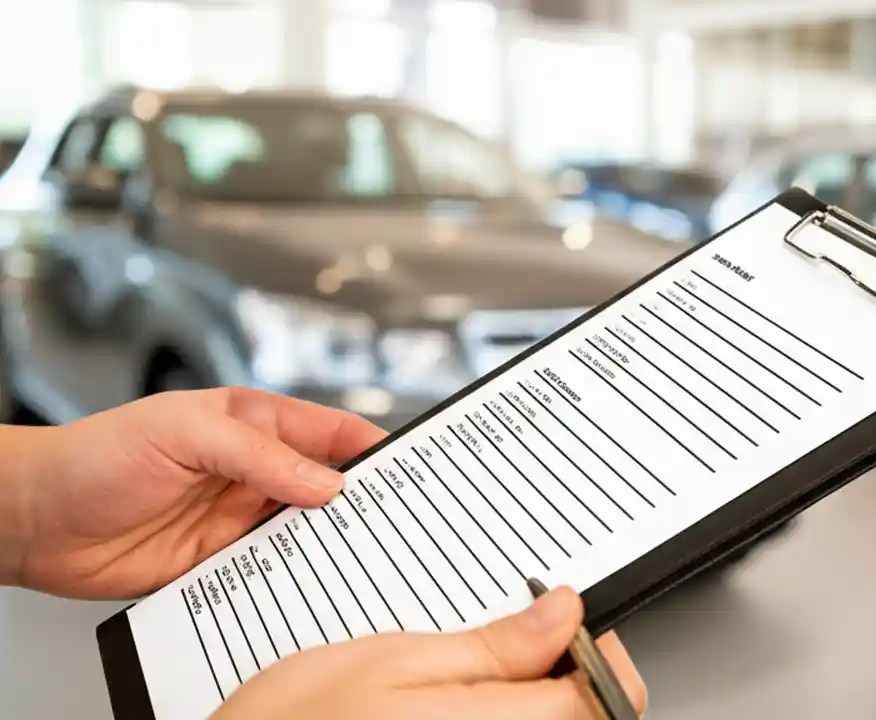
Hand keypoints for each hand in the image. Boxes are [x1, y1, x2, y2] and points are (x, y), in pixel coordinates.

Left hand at [2, 388, 385, 597]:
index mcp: (255, 423)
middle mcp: (254, 470)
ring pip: (307, 529)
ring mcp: (239, 516)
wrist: (34, 519)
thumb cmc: (96, 453)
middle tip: (392, 519)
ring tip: (359, 552)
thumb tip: (327, 482)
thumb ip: (261, 457)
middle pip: (329, 485)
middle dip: (362, 499)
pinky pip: (272, 568)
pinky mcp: (221, 560)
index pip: (331, 432)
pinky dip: (294, 574)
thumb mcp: (185, 432)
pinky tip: (309, 578)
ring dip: (329, 540)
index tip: (408, 468)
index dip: (373, 447)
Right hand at [214, 585, 646, 718]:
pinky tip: (464, 709)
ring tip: (484, 678)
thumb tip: (564, 614)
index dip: (599, 655)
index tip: (573, 626)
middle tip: (527, 644)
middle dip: (568, 679)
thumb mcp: (395, 659)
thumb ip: (494, 645)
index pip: (604, 697)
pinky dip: (506, 717)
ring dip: (538, 701)